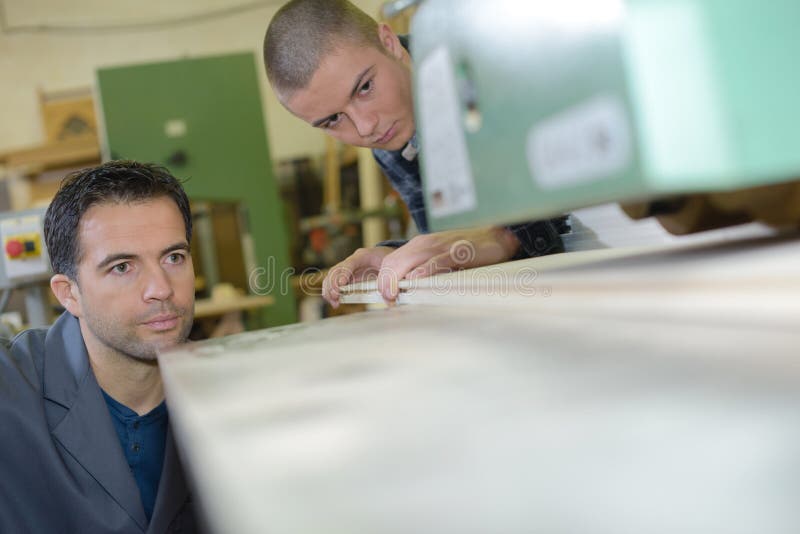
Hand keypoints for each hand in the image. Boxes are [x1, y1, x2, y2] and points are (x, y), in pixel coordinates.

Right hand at [322, 246, 394, 307]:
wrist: (387, 257)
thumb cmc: (389, 260)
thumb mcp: (391, 267)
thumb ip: (388, 279)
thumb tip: (388, 297)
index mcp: (363, 256)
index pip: (349, 264)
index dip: (343, 274)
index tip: (341, 285)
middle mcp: (352, 261)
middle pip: (335, 271)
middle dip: (332, 285)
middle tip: (335, 297)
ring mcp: (347, 269)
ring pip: (331, 277)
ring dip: (329, 290)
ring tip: (334, 302)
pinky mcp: (346, 277)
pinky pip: (333, 283)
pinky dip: (331, 292)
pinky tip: (335, 302)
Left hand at [376, 226, 519, 301]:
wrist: (493, 237)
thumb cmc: (465, 251)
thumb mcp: (438, 258)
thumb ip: (422, 270)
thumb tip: (405, 291)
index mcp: (418, 246)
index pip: (391, 261)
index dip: (383, 280)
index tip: (386, 298)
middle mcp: (425, 244)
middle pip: (395, 261)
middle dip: (386, 282)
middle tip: (389, 300)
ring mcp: (440, 247)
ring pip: (410, 260)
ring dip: (399, 279)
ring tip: (395, 295)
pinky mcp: (457, 251)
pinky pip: (436, 261)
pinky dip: (423, 271)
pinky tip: (416, 281)